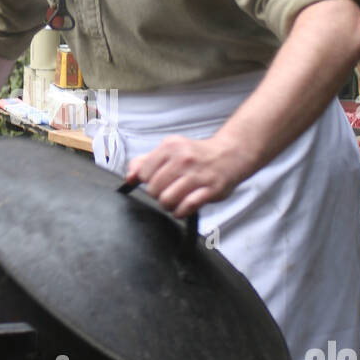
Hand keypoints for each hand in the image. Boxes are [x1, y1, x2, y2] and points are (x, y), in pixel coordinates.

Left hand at [125, 135, 246, 218]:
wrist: (229, 155)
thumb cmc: (196, 155)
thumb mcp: (169, 150)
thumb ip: (145, 162)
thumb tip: (129, 177)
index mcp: (170, 147)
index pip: (144, 173)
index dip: (148, 182)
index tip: (157, 181)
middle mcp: (183, 159)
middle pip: (154, 189)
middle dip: (158, 195)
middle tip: (167, 192)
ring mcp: (198, 174)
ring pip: (168, 200)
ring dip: (169, 206)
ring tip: (175, 201)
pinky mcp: (211, 189)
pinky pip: (187, 207)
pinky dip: (181, 212)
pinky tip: (183, 208)